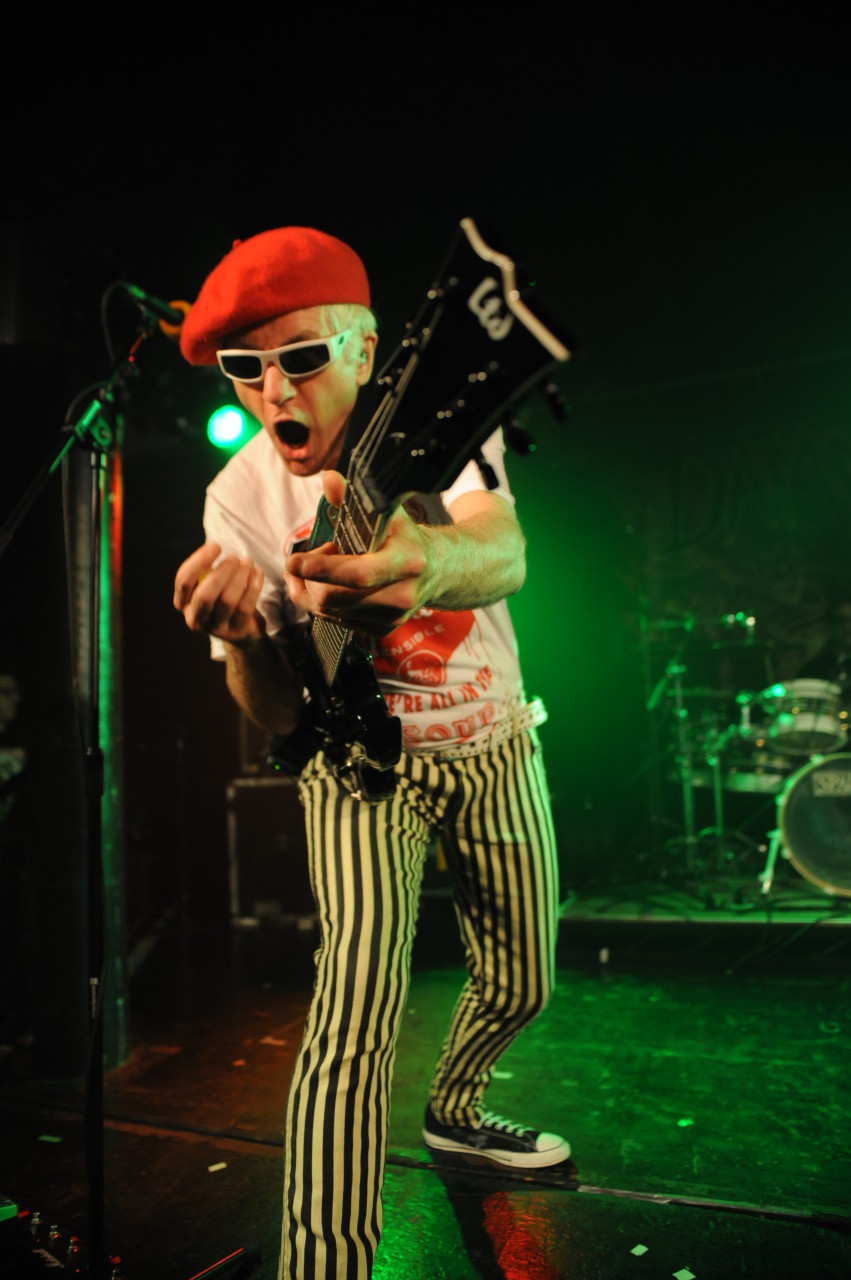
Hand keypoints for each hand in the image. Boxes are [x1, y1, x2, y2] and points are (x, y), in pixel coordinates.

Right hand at [173, 543, 265, 645]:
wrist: (239, 627)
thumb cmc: (220, 595)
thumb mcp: (207, 583)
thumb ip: (205, 569)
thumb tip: (213, 551)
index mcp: (183, 602)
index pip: (184, 581)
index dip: (199, 561)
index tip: (216, 546)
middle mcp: (195, 618)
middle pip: (205, 595)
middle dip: (222, 572)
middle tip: (235, 558)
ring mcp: (216, 627)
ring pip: (227, 601)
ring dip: (240, 576)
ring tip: (248, 562)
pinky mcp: (236, 631)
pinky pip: (245, 607)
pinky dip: (253, 586)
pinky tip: (257, 572)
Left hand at [284, 472, 438, 634]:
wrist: (433, 570)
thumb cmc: (403, 538)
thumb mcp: (384, 514)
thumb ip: (353, 499)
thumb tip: (329, 479)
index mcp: (407, 562)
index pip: (358, 573)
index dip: (322, 569)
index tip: (294, 561)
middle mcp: (402, 595)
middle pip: (336, 597)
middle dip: (309, 578)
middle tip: (307, 558)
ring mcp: (392, 617)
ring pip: (330, 611)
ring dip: (311, 589)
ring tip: (317, 567)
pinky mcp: (381, 629)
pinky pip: (335, 621)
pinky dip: (320, 602)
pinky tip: (325, 584)